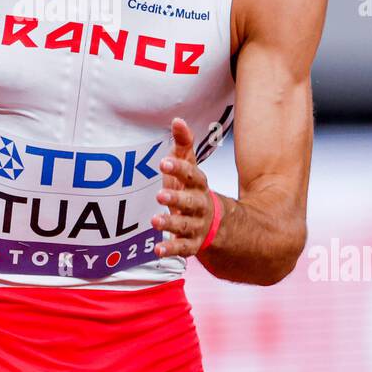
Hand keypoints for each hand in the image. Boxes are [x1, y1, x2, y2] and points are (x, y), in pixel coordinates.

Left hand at [151, 116, 213, 258]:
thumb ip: (183, 145)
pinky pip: (182, 248)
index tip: (164, 162)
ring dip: (170, 224)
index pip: (192, 175)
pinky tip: (157, 251)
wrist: (216, 224)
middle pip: (191, 202)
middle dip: (176, 199)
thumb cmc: (193, 190)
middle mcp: (200, 206)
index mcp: (198, 186)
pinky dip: (171, 249)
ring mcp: (197, 226)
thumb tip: (177, 120)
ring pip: (185, 225)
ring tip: (155, 221)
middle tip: (160, 195)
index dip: (179, 168)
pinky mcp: (192, 244)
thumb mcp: (188, 168)